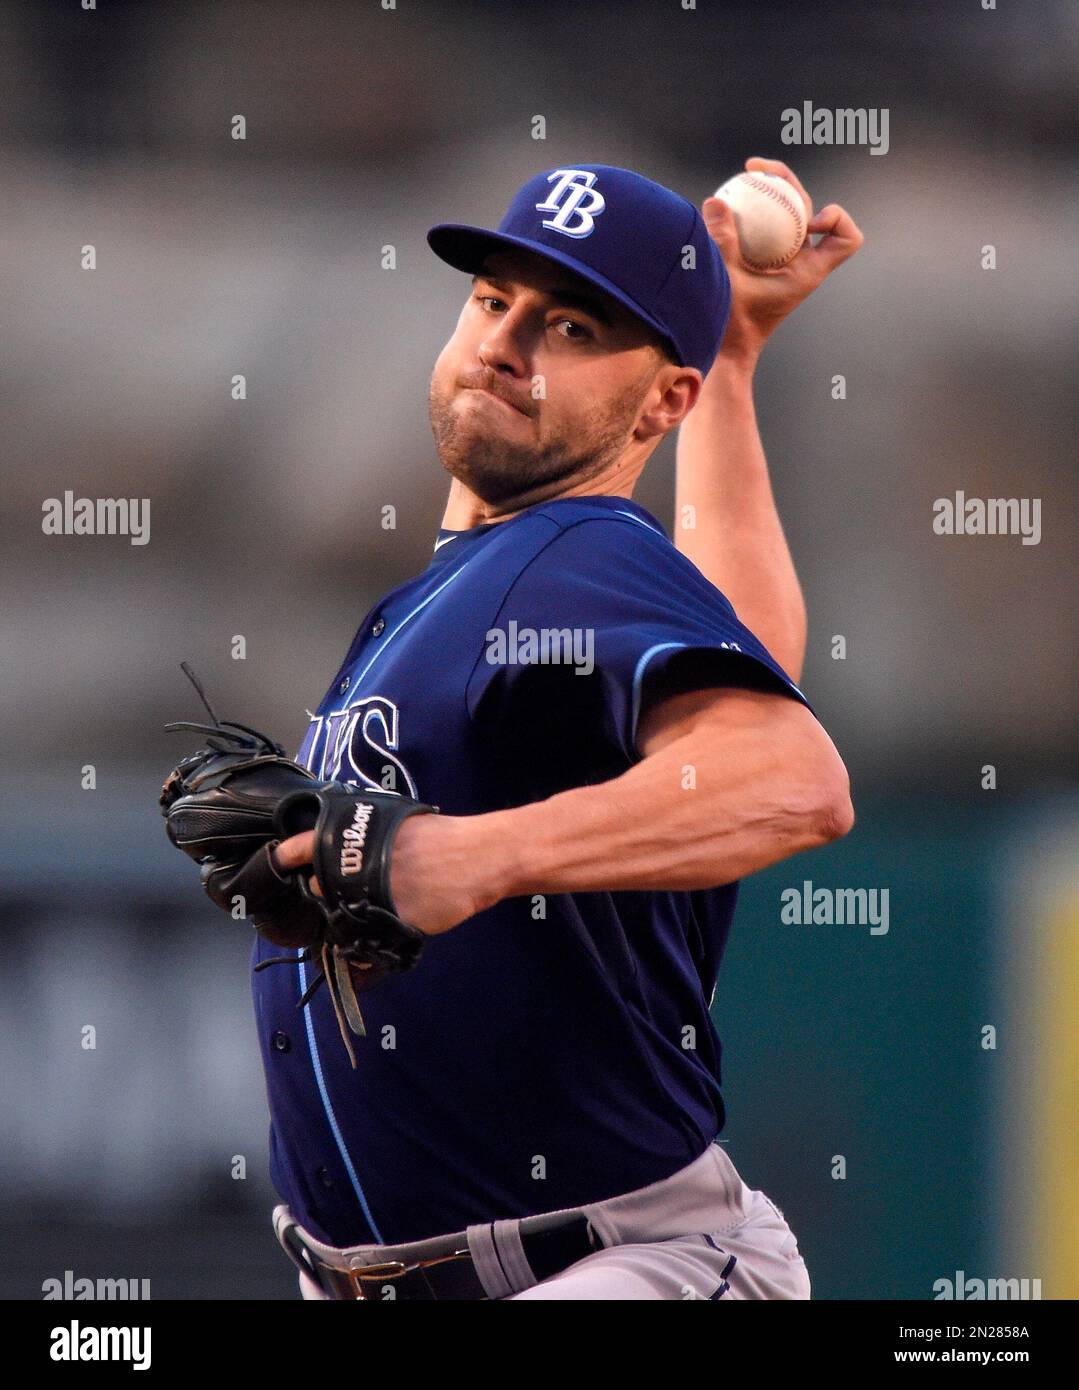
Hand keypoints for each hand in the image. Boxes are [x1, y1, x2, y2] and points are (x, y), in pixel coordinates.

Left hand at [271, 812, 502, 936]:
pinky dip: (374, 938)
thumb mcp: (396, 823)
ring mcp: (368, 897)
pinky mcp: (388, 924)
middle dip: (328, 891)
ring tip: (376, 906)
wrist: (479, 858)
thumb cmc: (443, 836)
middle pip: (318, 888)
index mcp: (354, 837)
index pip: (303, 846)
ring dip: (350, 916)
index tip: (278, 863)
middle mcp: (353, 867)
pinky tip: (393, 923)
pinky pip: (368, 939)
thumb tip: (347, 847)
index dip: (286, 857)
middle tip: (354, 889)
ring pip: (341, 916)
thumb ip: (365, 837)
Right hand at [704, 156, 863, 365]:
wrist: (727, 350)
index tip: (807, 224)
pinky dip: (754, 210)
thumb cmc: (733, 325)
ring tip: (745, 173)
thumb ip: (723, 242)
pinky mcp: (766, 259)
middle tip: (755, 168)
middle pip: (808, 209)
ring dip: (770, 191)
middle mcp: (801, 261)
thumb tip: (716, 200)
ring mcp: (783, 259)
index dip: (836, 219)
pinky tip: (731, 202)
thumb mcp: (727, 281)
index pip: (847, 239)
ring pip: (786, 213)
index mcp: (808, 272)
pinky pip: (767, 225)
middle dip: (787, 183)